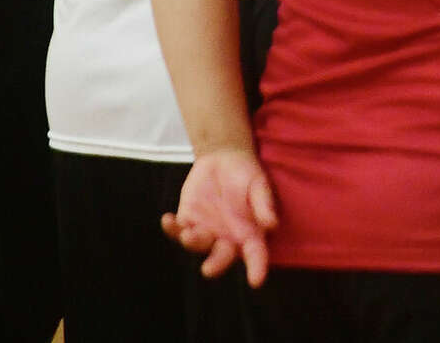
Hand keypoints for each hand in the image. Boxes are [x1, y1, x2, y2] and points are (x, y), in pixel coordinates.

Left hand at [161, 146, 278, 287]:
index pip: (256, 255)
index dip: (257, 268)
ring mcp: (206, 231)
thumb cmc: (246, 173)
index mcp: (249, 233)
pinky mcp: (187, 220)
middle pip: (221, 258)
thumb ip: (263, 204)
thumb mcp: (258, 185)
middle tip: (208, 270)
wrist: (223, 158)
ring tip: (187, 233)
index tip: (256, 281)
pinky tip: (167, 220)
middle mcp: (227, 238)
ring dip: (192, 242)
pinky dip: (171, 228)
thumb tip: (272, 224)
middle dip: (215, 265)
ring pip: (197, 245)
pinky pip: (177, 231)